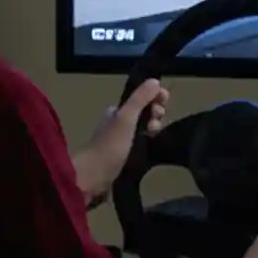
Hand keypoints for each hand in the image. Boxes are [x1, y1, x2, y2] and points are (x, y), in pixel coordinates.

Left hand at [73, 79, 169, 205]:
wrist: (94, 177)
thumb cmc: (110, 145)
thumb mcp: (126, 118)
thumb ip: (140, 99)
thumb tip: (155, 81)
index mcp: (117, 110)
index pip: (141, 98)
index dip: (154, 98)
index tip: (163, 105)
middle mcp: (118, 122)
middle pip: (144, 112)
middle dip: (155, 114)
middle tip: (156, 124)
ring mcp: (121, 140)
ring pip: (144, 128)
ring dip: (153, 128)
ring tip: (153, 135)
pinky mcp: (125, 156)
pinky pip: (142, 143)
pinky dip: (149, 142)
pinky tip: (152, 147)